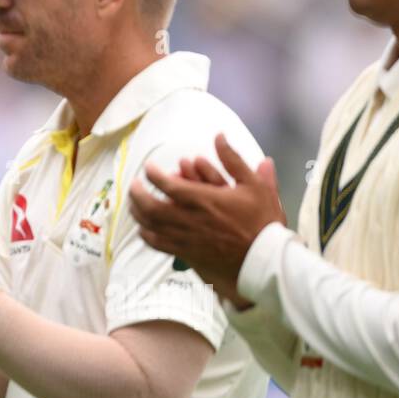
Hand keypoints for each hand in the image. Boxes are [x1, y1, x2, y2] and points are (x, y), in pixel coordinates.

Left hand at [128, 134, 284, 306]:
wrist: (265, 261)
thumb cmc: (262, 222)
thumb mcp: (255, 185)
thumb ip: (234, 160)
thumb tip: (219, 136)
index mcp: (204, 200)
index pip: (168, 185)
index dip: (153, 174)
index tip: (148, 168)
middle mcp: (190, 219)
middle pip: (151, 207)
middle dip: (137, 194)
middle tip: (133, 185)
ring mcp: (186, 239)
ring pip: (151, 226)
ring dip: (138, 213)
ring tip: (134, 203)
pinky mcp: (187, 254)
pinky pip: (159, 244)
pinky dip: (147, 234)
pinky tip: (144, 228)